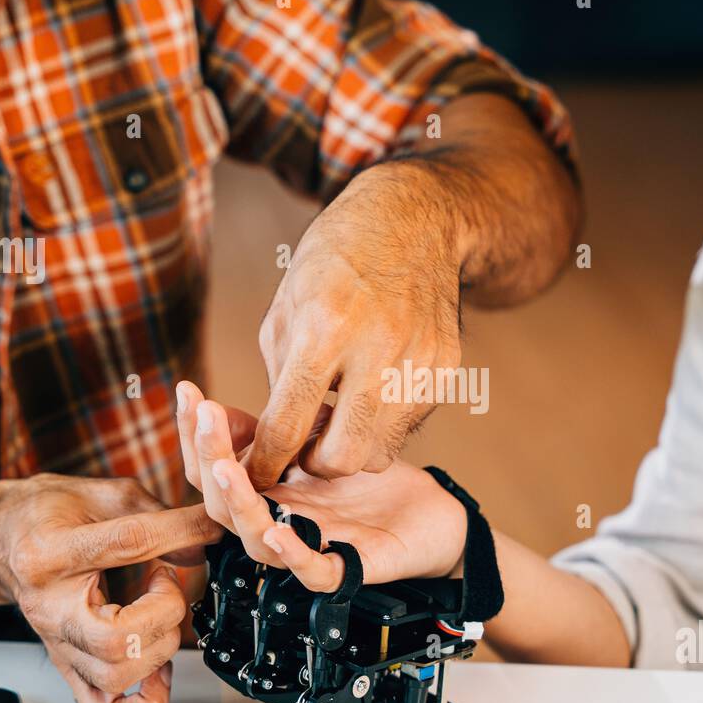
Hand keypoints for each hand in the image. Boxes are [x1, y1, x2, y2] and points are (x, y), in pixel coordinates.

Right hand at [0, 473, 222, 702]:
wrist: (3, 539)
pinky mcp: (67, 667)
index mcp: (50, 552)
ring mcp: (57, 644)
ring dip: (160, 648)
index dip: (180, 532)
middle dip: (165, 612)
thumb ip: (156, 516)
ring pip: (116, 677)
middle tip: (166, 582)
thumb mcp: (103, 495)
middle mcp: (49, 607)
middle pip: (116, 639)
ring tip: (159, 615)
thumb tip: (204, 543)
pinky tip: (157, 668)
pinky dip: (143, 702)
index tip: (208, 528)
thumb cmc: (48, 515)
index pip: (127, 544)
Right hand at [174, 381, 465, 590]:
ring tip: (226, 469)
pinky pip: (312, 571)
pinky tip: (278, 528)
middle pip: (221, 504)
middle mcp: (280, 522)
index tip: (188, 391)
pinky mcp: (347, 567)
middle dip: (208, 458)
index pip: (213, 470)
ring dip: (237, 504)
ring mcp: (310, 546)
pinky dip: (292, 553)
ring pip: (255, 540)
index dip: (195, 435)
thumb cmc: (374, 482)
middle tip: (205, 417)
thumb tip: (235, 397)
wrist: (432, 513)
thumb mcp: (324, 437)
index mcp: (268, 492)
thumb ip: (281, 424)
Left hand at [248, 161, 462, 488]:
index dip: (265, 464)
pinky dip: (381, 424)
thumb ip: (279, 381)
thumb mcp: (286, 311)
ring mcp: (419, 361)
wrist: (412, 224)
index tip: (256, 478)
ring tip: (337, 419)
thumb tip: (277, 446)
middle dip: (315, 466)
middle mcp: (377, 348)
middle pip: (343, 457)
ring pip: (380, 453)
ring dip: (351, 448)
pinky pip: (407, 427)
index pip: (286, 426)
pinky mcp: (445, 368)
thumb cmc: (334, 266)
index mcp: (324, 329)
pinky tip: (370, 393)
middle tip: (304, 448)